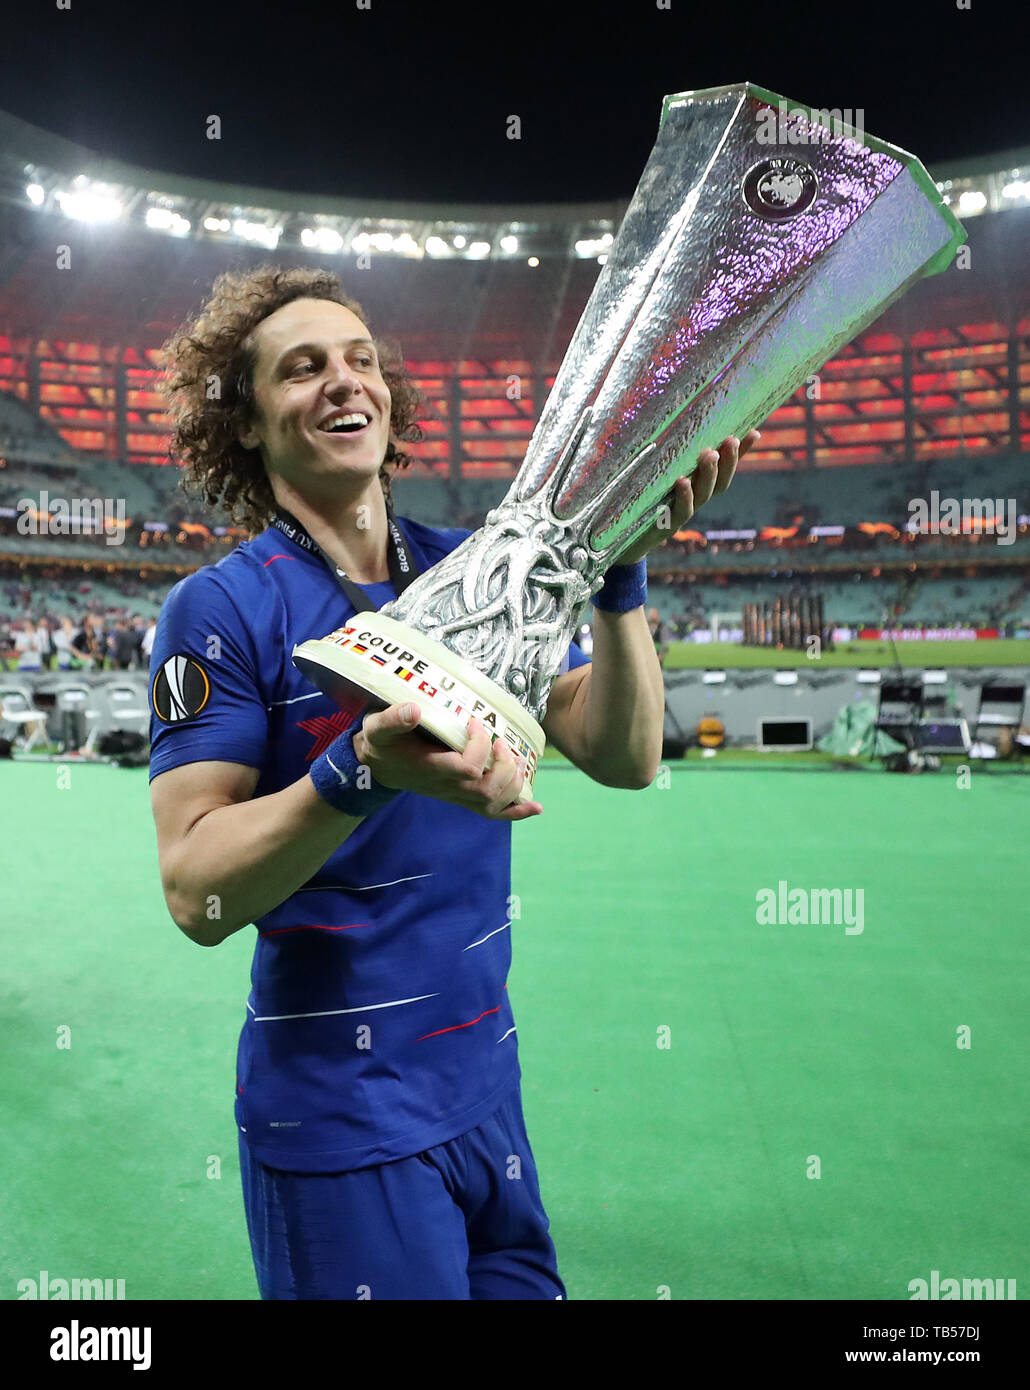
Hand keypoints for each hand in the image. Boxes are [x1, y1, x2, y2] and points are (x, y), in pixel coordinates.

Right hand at [352, 706, 542, 821]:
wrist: (378, 766)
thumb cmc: (382, 743)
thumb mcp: (378, 727)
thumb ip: (393, 719)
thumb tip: (415, 709)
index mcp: (430, 769)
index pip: (467, 767)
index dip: (480, 745)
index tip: (476, 722)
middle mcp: (446, 787)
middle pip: (487, 790)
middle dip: (504, 766)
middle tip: (501, 743)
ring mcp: (455, 796)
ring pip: (493, 803)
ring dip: (513, 783)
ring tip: (517, 759)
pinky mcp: (461, 798)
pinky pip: (491, 814)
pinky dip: (516, 812)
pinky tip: (535, 808)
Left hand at [615, 430, 760, 565]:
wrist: (624, 540)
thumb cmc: (643, 502)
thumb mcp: (658, 477)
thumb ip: (670, 458)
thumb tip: (673, 422)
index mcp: (697, 487)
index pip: (725, 469)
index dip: (741, 454)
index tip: (755, 433)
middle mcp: (694, 500)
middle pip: (719, 482)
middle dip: (728, 461)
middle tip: (730, 440)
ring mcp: (681, 513)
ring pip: (702, 494)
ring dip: (708, 474)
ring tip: (710, 454)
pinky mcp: (665, 525)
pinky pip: (678, 511)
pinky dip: (683, 497)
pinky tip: (683, 482)